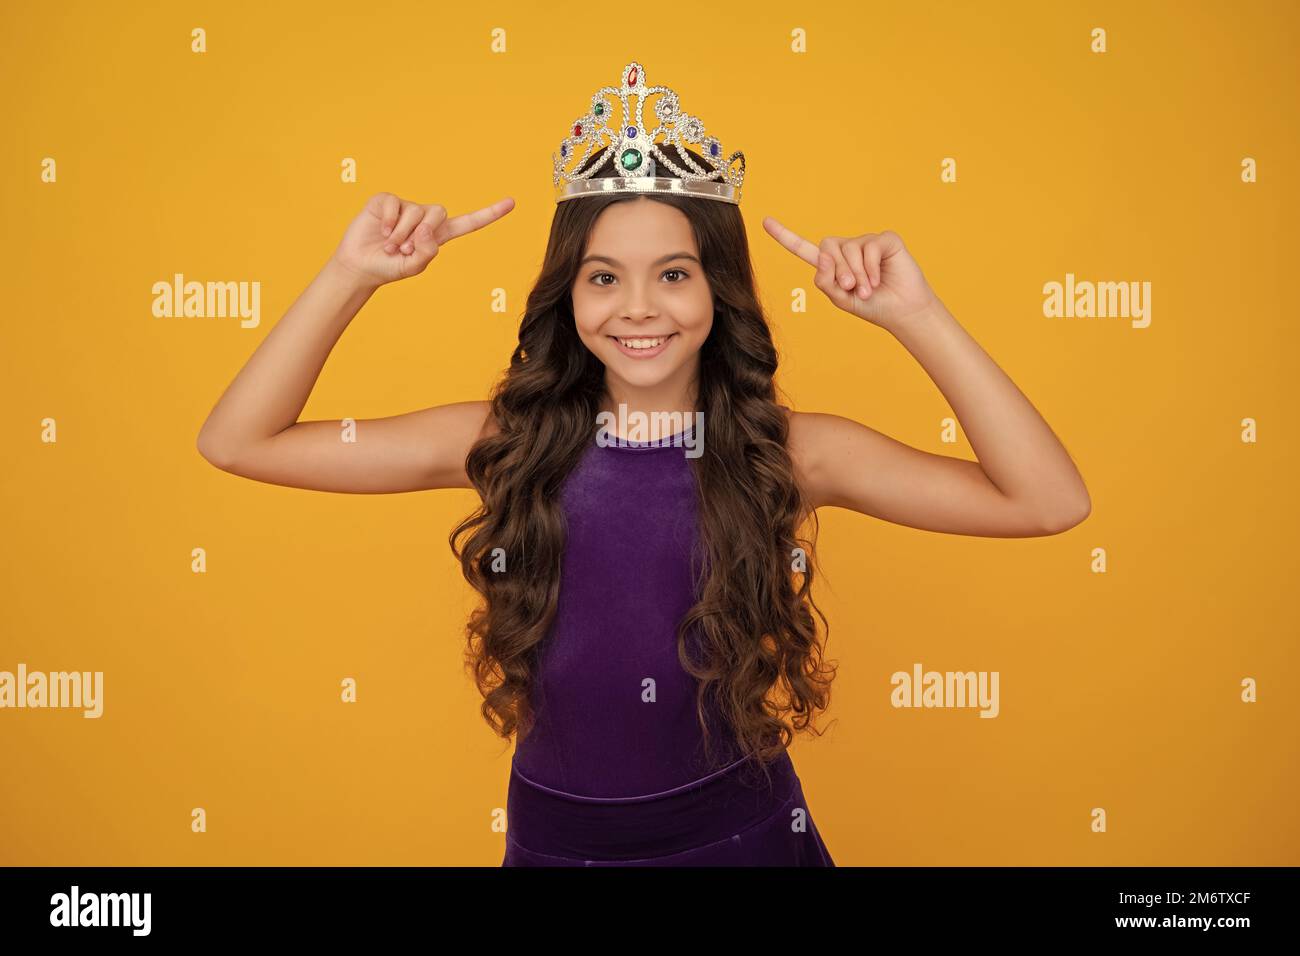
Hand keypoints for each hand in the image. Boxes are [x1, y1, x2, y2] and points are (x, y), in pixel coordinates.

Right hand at [330, 192, 514, 287]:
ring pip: (415, 212)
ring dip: (400, 234)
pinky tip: (381, 231)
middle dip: (420, 233)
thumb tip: (426, 226)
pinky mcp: (387, 201)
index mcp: (438, 235)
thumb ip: (427, 250)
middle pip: (438, 212)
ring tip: (389, 246)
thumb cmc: (389, 268)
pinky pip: (394, 204)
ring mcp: (406, 207)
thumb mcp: (414, 266)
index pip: (468, 223)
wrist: (360, 265)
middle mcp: (424, 218)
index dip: (489, 214)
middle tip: (403, 249)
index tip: (512, 203)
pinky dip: (388, 221)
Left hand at [762, 217, 937, 331]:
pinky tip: (878, 279)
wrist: (902, 311)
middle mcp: (847, 249)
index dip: (785, 237)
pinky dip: (871, 267)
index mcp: (831, 264)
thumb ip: (826, 281)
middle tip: (851, 288)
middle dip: (838, 271)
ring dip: (857, 274)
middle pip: (828, 247)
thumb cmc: (872, 305)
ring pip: (849, 249)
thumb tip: (824, 256)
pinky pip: (869, 247)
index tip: (765, 222)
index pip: (804, 249)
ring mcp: (866, 242)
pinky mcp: (885, 239)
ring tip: (869, 289)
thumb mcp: (841, 299)